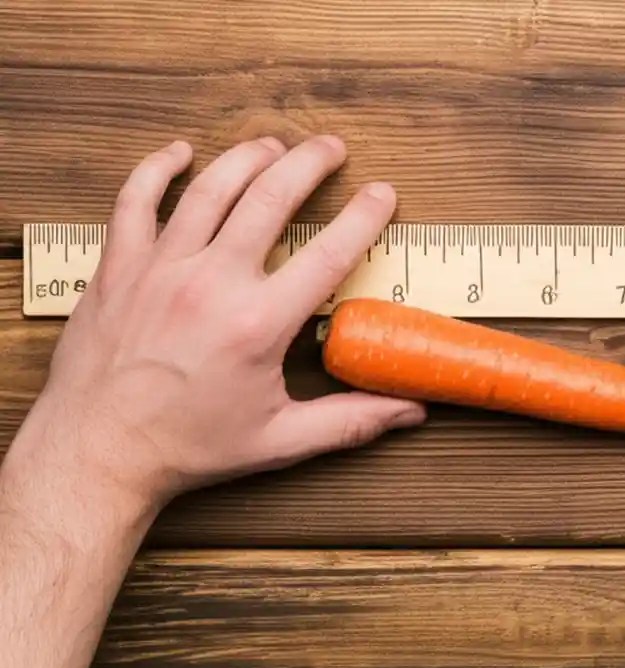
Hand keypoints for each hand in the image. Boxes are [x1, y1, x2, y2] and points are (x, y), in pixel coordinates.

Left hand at [7, 136, 425, 512]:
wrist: (98, 451)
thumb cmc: (188, 448)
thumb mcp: (279, 440)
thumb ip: (351, 420)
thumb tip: (411, 411)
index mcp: (257, 324)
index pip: (328, 253)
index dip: (363, 216)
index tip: (383, 193)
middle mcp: (210, 284)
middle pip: (270, 198)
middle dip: (310, 163)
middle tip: (333, 148)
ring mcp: (160, 269)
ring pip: (210, 187)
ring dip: (249, 156)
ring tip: (275, 144)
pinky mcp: (120, 268)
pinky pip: (135, 200)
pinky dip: (157, 169)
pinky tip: (180, 153)